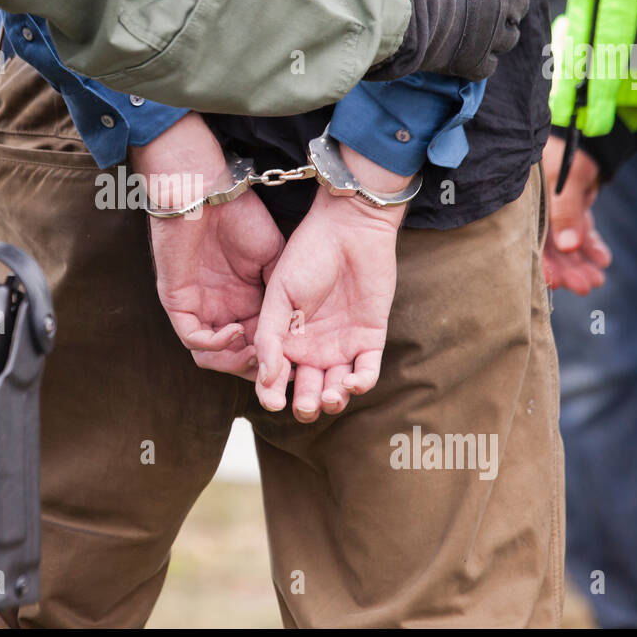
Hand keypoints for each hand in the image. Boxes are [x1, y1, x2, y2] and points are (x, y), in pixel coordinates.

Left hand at [132, 114, 284, 377]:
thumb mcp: (274, 260)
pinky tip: (237, 329)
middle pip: (234, 358)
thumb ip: (282, 295)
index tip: (295, 362)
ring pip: (211, 356)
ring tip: (257, 353)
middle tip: (276, 368)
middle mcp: (220, 309)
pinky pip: (192, 338)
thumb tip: (293, 331)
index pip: (258, 345)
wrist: (208, 191)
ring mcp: (198, 307)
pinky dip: (216, 343)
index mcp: (244, 301)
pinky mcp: (178, 302)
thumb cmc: (242, 217)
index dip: (275, 358)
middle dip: (256, 368)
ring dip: (235, 361)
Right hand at [253, 146, 408, 422]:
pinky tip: (353, 382)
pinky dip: (361, 382)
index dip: (271, 393)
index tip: (272, 402)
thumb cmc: (307, 255)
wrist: (349, 229)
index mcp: (285, 338)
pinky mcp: (370, 337)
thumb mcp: (279, 295)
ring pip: (336, 386)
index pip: (276, 376)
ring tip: (329, 397)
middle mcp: (312, 347)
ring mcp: (342, 343)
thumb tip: (265, 378)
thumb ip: (270, 337)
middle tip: (304, 407)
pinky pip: (367, 370)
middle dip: (305, 404)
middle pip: (307, 388)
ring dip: (332, 399)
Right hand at [362, 0, 530, 80]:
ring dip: (495, 32)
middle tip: (480, 2)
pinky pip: (489, 64)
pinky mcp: (476, 62)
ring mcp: (494, 33)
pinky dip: (478, 60)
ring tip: (474, 30)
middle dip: (505, 2)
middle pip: (520, 1)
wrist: (394, 12)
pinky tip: (462, 55)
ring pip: (509, 35)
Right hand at [542, 134, 610, 294]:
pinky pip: (582, 233)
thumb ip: (567, 214)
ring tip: (597, 279)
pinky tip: (603, 259)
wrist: (589, 132)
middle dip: (569, 270)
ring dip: (581, 263)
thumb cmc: (567, 153)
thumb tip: (569, 247)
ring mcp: (555, 213)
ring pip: (567, 246)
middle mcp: (537, 213)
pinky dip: (592, 246)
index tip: (558, 283)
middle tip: (586, 286)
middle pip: (550, 249)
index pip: (528, 243)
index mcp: (524, 207)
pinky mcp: (573, 210)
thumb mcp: (564, 182)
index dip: (542, 265)